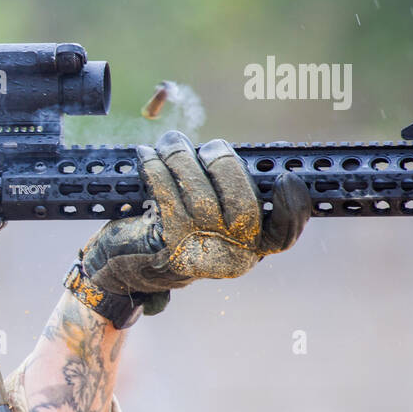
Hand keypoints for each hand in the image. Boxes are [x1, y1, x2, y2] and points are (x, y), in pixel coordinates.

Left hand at [74, 130, 310, 313]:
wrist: (120, 269)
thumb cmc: (169, 234)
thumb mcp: (205, 224)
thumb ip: (225, 197)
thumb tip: (226, 153)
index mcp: (247, 252)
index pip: (282, 236)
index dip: (291, 209)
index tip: (287, 179)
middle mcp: (229, 259)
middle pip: (243, 207)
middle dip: (225, 166)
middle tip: (210, 147)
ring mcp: (200, 254)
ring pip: (201, 196)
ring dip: (183, 158)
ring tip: (171, 142)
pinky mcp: (166, 245)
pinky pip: (166, 196)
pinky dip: (155, 169)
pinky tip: (147, 154)